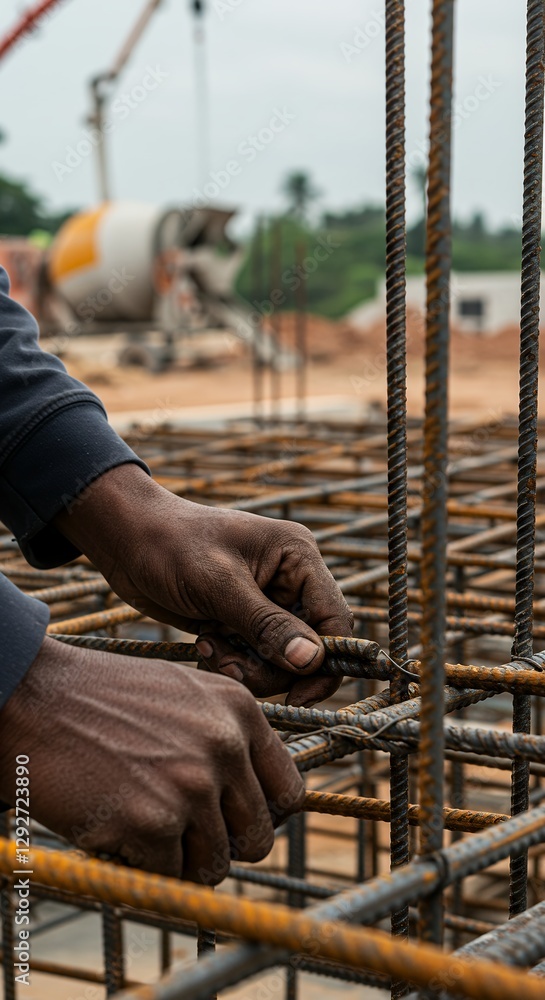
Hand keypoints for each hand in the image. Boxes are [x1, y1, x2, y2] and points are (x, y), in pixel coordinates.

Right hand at [0, 637, 303, 880]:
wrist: (33, 698)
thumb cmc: (103, 698)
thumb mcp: (185, 695)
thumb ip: (227, 736)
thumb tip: (254, 793)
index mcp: (240, 712)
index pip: (289, 793)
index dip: (262, 817)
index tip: (235, 823)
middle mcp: (225, 747)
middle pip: (257, 839)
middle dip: (220, 846)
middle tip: (181, 834)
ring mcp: (191, 785)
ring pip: (215, 866)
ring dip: (179, 861)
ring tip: (141, 826)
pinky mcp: (153, 822)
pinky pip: (168, 876)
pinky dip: (142, 866)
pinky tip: (116, 828)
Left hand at [55, 464, 352, 705]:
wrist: (125, 539)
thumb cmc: (170, 546)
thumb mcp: (219, 585)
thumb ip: (266, 625)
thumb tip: (312, 661)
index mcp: (297, 558)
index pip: (334, 619)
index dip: (324, 661)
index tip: (299, 696)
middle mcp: (290, 580)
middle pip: (308, 648)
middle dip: (271, 668)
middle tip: (231, 667)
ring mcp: (266, 602)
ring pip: (279, 660)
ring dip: (247, 667)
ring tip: (211, 650)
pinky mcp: (242, 619)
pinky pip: (253, 658)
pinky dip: (232, 662)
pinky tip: (205, 644)